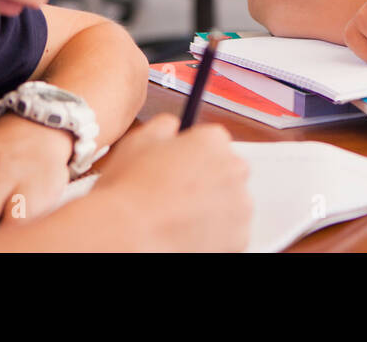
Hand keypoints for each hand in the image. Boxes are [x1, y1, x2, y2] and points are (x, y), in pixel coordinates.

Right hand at [92, 114, 251, 251]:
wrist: (126, 237)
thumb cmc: (128, 192)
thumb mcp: (137, 142)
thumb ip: (163, 126)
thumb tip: (172, 126)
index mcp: (213, 141)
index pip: (212, 143)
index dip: (191, 157)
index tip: (178, 170)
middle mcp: (234, 169)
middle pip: (225, 172)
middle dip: (205, 183)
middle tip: (174, 197)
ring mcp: (240, 206)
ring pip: (229, 205)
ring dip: (210, 210)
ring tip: (176, 219)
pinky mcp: (239, 239)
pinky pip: (229, 235)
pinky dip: (213, 237)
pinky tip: (185, 236)